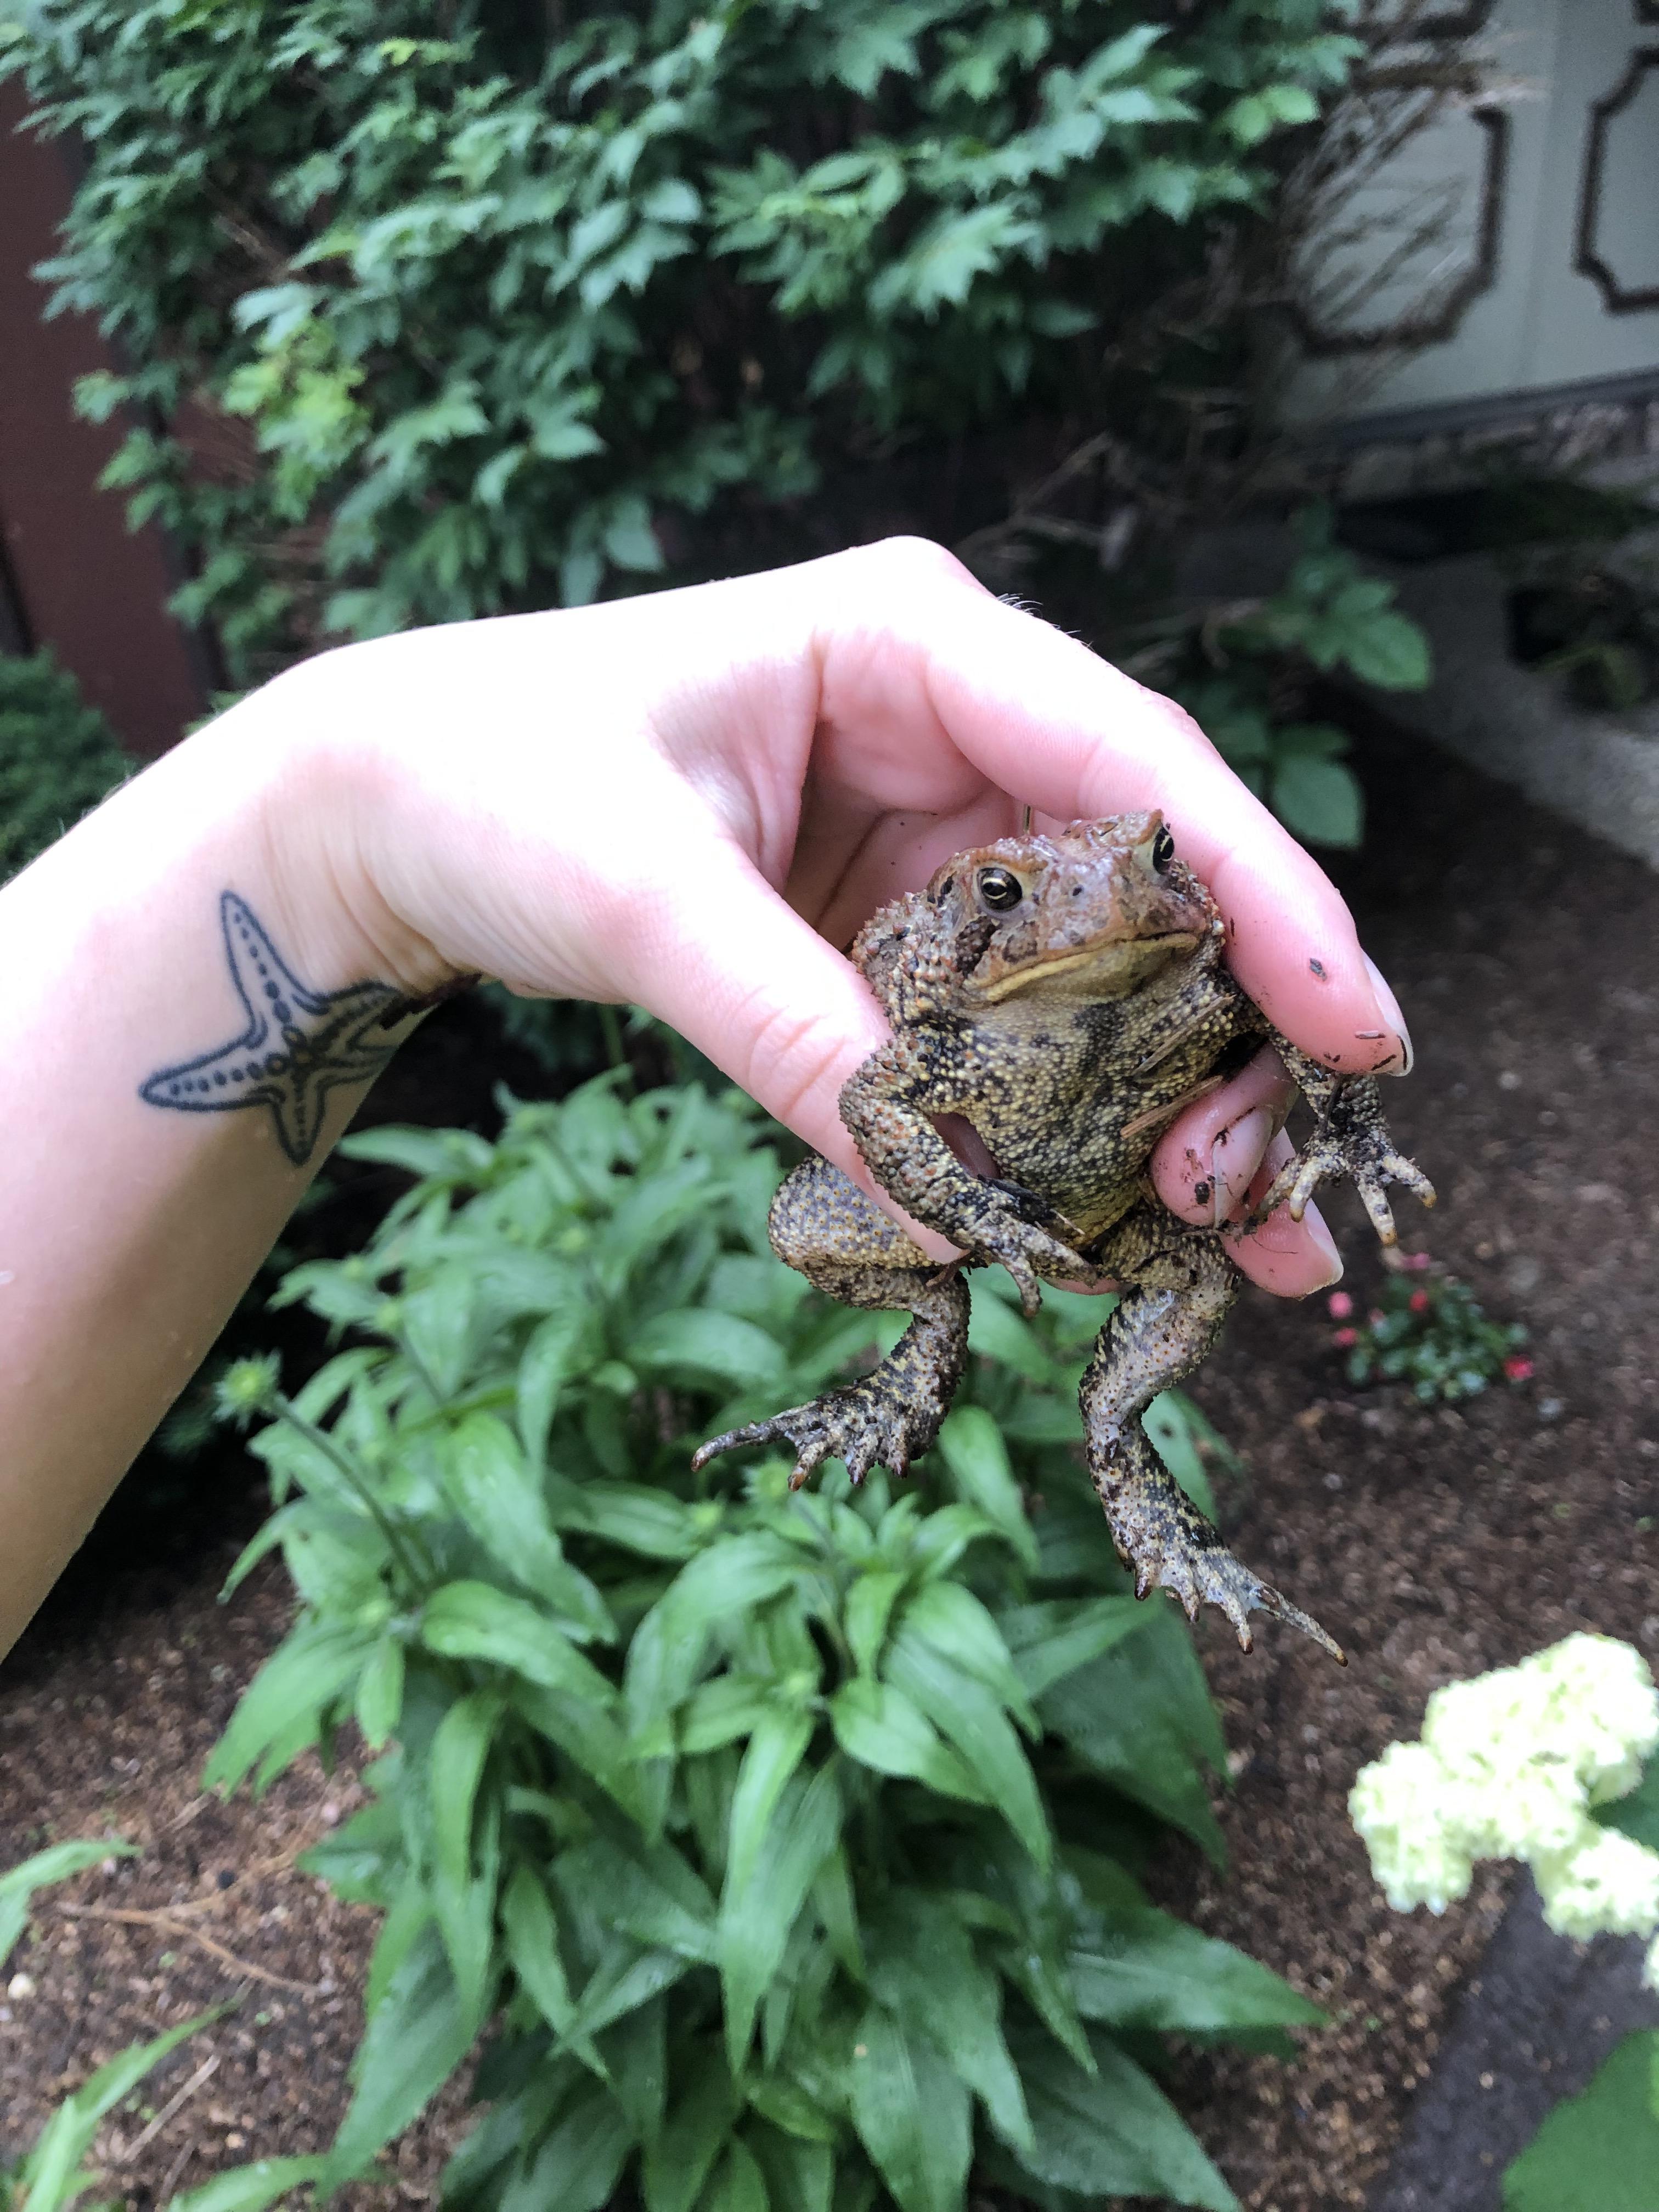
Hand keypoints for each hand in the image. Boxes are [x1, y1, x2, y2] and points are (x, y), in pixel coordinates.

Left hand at [261, 538, 1408, 1295]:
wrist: (384, 803)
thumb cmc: (493, 777)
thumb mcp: (638, 895)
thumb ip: (790, 1028)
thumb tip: (945, 1191)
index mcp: (913, 643)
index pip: (1129, 759)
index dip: (1261, 895)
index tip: (1353, 1031)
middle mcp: (953, 728)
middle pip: (1143, 887)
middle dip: (1222, 1045)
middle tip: (1274, 1200)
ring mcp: (931, 836)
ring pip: (1093, 977)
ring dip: (1161, 1110)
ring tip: (1242, 1250)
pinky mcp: (894, 928)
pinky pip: (1005, 1030)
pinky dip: (1053, 1124)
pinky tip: (1109, 1225)